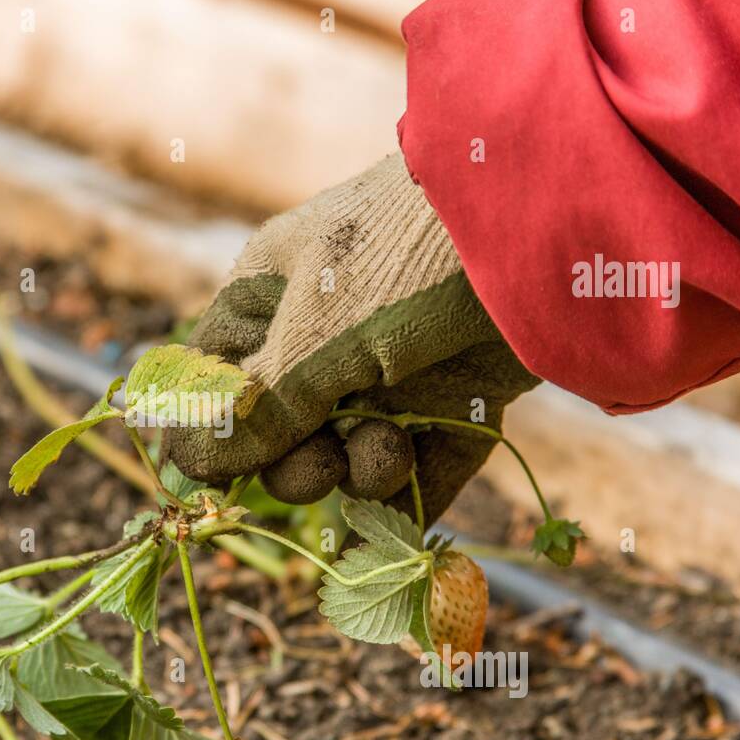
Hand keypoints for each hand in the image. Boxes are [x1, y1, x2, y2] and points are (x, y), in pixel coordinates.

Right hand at [166, 152, 537, 523]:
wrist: (554, 216)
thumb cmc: (407, 255)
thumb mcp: (318, 332)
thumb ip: (258, 407)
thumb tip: (185, 463)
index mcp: (272, 297)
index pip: (217, 377)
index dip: (215, 430)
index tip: (218, 479)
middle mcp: (327, 336)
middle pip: (284, 432)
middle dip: (297, 460)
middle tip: (320, 461)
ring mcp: (396, 368)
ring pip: (351, 452)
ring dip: (360, 470)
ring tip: (385, 453)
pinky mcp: (461, 397)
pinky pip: (423, 463)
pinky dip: (414, 494)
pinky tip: (403, 522)